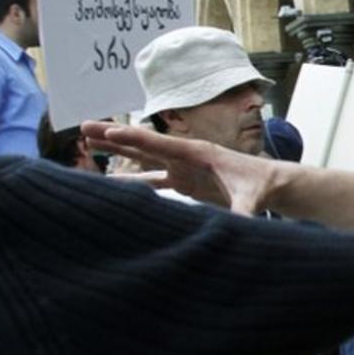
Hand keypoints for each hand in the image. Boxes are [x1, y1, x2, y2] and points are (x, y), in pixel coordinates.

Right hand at [82, 121, 272, 214]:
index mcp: (198, 153)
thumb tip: (241, 227)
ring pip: (143, 159)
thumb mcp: (253, 198)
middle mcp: (185, 156)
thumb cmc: (261, 186)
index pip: (159, 144)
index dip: (133, 138)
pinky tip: (111, 183)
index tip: (107, 131)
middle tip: (84, 127)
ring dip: (117, 153)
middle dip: (114, 136)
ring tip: (89, 144)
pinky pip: (152, 180)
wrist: (269, 185)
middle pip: (143, 144)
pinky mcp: (183, 182)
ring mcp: (182, 168)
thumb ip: (243, 211)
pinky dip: (132, 181)